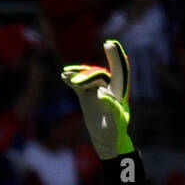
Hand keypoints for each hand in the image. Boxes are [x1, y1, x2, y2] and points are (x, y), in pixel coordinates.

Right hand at [61, 40, 134, 160]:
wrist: (107, 140)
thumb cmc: (117, 130)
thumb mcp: (117, 120)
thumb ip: (112, 106)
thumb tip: (101, 93)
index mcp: (120, 90)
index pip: (119, 69)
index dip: (115, 56)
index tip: (109, 44)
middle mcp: (108, 86)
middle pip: (98, 74)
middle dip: (87, 75)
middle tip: (76, 82)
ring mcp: (96, 89)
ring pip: (87, 77)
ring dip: (77, 74)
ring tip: (66, 74)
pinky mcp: (86, 95)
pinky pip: (78, 84)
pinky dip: (72, 80)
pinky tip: (64, 77)